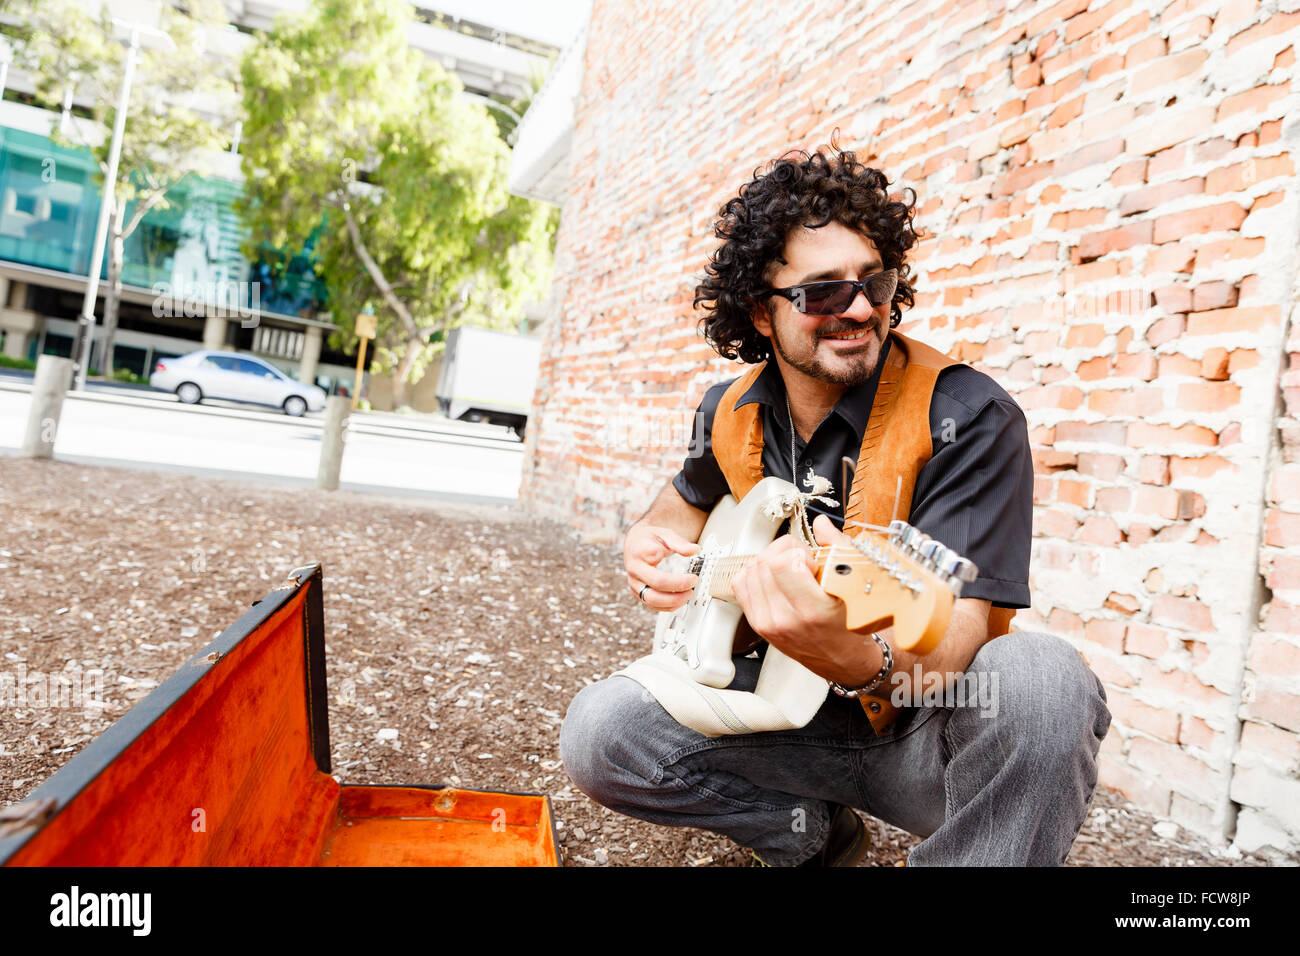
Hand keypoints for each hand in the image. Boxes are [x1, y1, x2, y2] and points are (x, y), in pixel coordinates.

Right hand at [624, 523, 698, 610]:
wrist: (634, 544)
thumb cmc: (649, 539)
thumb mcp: (665, 534)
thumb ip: (679, 543)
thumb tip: (695, 550)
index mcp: (640, 551)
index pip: (657, 562)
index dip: (676, 568)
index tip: (694, 573)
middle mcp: (634, 569)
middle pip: (655, 583)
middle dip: (678, 587)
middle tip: (693, 583)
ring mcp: (634, 583)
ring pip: (651, 599)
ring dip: (673, 600)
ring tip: (688, 594)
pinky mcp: (637, 593)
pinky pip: (652, 605)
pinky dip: (668, 606)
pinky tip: (680, 600)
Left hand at [731, 514, 887, 685]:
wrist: (841, 659)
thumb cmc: (851, 626)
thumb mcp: (854, 586)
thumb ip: (837, 549)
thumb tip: (820, 524)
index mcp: (813, 611)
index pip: (783, 564)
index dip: (798, 553)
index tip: (811, 561)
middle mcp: (785, 619)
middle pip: (765, 563)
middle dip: (783, 552)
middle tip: (801, 563)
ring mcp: (767, 623)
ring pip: (750, 570)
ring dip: (769, 561)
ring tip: (789, 571)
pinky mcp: (757, 624)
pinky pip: (740, 584)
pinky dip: (753, 574)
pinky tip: (773, 578)